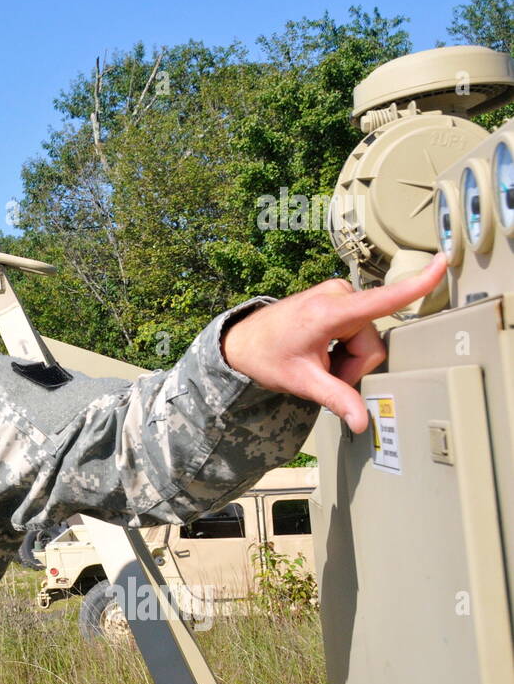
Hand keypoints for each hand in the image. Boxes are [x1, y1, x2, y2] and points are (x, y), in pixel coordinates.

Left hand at [221, 252, 446, 433]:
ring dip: (347, 358)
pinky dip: (344, 348)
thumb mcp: (301, 381)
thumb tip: (361, 421)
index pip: (383, 299)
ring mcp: (339, 294)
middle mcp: (338, 295)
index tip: (442, 262)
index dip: (417, 284)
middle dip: (352, 365)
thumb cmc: (266, 356)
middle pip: (372, 344)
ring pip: (367, 340)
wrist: (242, 342)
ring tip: (318, 360)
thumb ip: (336, 399)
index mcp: (330, 311)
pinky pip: (359, 331)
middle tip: (322, 371)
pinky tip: (322, 351)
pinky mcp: (339, 298)